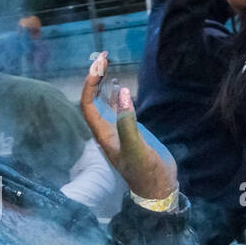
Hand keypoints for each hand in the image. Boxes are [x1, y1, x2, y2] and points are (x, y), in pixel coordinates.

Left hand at [80, 52, 176, 199]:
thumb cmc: (146, 172)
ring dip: (104, 83)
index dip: (90, 84)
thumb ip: (128, 123)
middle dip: (96, 77)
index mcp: (103, 135)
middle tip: (103, 56)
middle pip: (93, 100)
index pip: (88, 104)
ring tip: (107, 63)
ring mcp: (117, 130)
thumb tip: (123, 93)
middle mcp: (106, 130)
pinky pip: (117, 109)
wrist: (158, 188)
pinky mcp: (129, 131)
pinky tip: (118, 85)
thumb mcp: (137, 148)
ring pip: (104, 103)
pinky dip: (116, 95)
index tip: (99, 65)